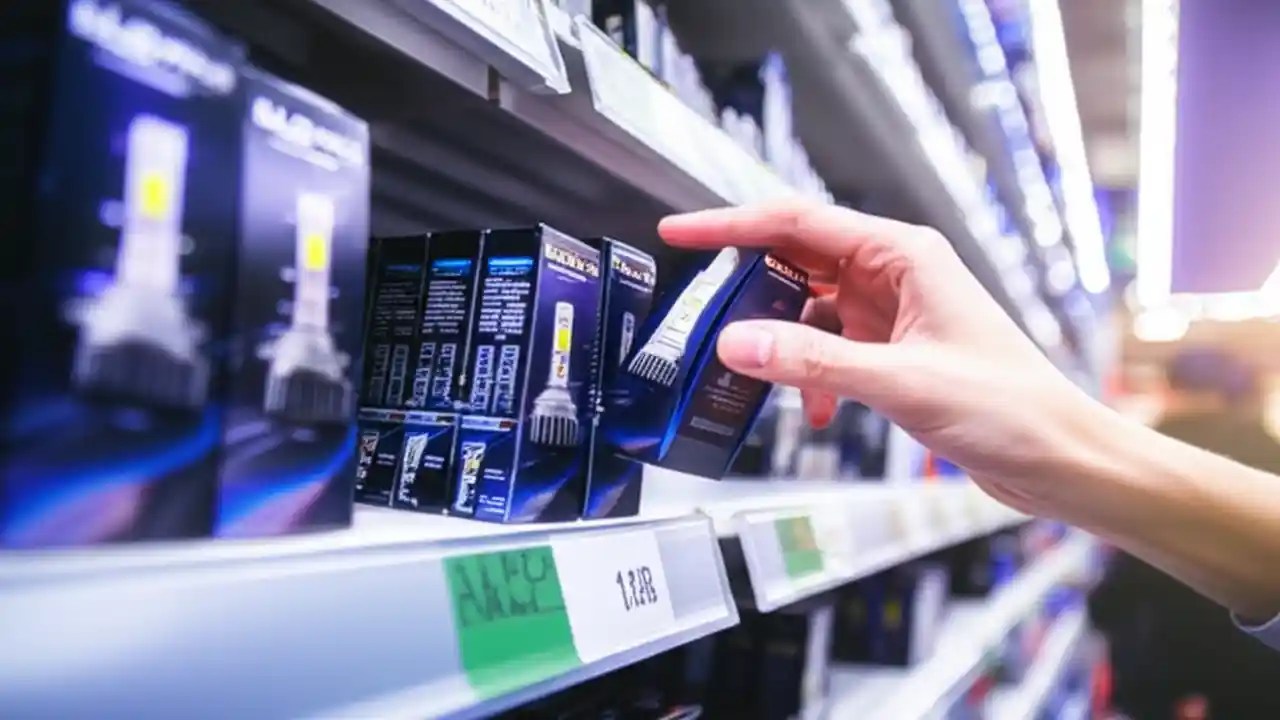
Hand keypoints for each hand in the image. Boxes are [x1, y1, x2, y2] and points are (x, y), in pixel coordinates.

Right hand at [659, 201, 1110, 516]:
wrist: (1057, 457)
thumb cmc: (1010, 407)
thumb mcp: (900, 382)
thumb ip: (813, 362)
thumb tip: (738, 343)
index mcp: (904, 254)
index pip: (797, 222)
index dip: (732, 224)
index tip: (683, 231)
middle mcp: (896, 274)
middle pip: (798, 261)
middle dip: (750, 289)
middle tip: (703, 313)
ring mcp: (892, 314)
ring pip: (809, 310)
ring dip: (781, 344)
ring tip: (754, 373)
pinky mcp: (891, 352)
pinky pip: (827, 350)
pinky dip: (809, 376)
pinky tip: (813, 409)